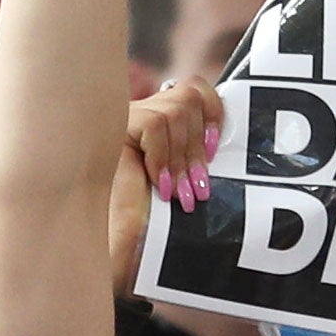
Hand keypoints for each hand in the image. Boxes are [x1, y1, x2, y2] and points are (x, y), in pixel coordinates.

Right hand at [111, 77, 223, 291]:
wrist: (117, 246)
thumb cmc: (151, 223)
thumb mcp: (184, 179)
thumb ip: (195, 151)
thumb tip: (223, 135)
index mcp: (155, 125)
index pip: (194, 89)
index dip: (212, 113)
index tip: (215, 151)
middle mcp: (137, 114)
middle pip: (188, 96)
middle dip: (198, 146)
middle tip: (197, 188)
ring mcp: (122, 119)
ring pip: (175, 109)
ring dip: (183, 157)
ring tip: (179, 194)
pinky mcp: (112, 128)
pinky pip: (155, 123)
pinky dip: (163, 156)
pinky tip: (159, 186)